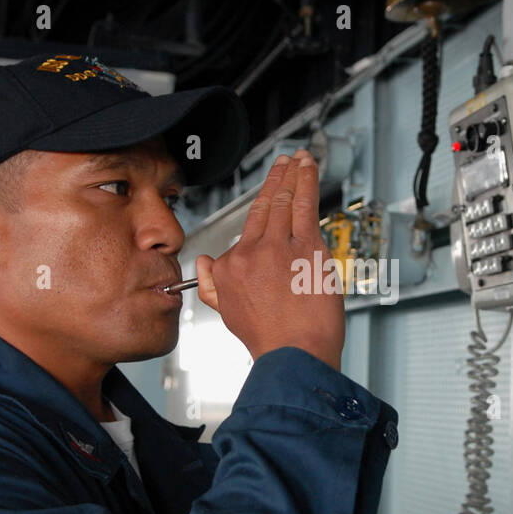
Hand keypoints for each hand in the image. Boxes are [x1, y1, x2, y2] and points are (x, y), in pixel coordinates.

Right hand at [194, 150, 344, 371]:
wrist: (294, 354)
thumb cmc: (269, 339)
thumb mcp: (227, 312)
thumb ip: (212, 284)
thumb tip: (204, 262)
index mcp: (231, 266)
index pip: (248, 228)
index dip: (262, 206)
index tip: (270, 193)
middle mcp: (251, 252)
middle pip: (265, 206)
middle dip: (277, 179)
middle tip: (285, 162)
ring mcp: (280, 247)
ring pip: (285, 200)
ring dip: (293, 174)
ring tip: (299, 159)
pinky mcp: (307, 248)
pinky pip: (305, 205)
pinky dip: (306, 182)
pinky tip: (308, 169)